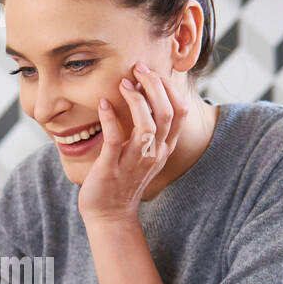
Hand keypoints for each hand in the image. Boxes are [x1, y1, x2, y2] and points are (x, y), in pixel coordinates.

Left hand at [77, 61, 188, 224]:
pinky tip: (103, 103)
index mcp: (164, 148)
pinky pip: (115, 139)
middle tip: (138, 68)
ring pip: (146, 126)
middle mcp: (154, 154)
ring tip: (123, 83)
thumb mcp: (144, 153)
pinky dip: (110, 118)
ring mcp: (134, 162)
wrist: (109, 214)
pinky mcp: (112, 168)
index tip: (152, 71)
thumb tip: (145, 95)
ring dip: (136, 100)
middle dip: (154, 85)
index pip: (179, 112)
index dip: (169, 87)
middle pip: (166, 113)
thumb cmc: (124, 179)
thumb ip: (149, 129)